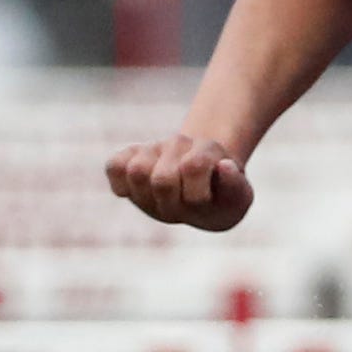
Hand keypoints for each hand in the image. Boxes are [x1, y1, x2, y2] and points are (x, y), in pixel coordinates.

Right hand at [107, 134, 252, 232]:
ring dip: (149, 198)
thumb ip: (235, 187)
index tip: (204, 202)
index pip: (193, 166)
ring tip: (162, 201)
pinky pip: (113, 167)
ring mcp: (152, 149)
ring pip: (135, 171)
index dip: (196, 196)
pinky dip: (121, 185)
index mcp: (208, 150)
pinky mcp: (129, 156)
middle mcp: (178, 143)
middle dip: (171, 205)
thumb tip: (225, 166)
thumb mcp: (238, 199)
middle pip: (162, 179)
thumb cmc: (222, 198)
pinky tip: (139, 194)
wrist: (206, 183)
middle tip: (181, 207)